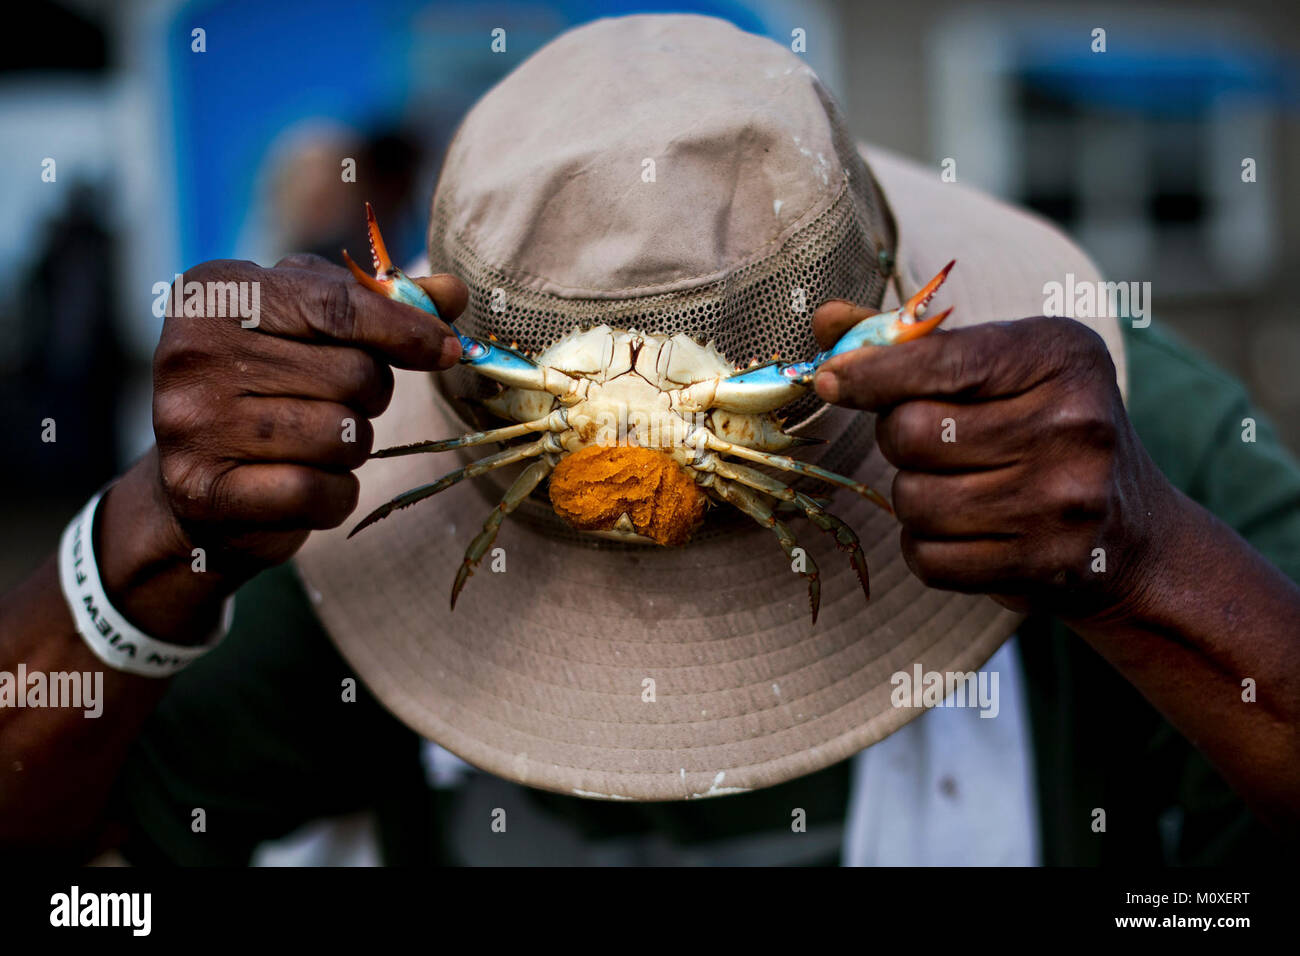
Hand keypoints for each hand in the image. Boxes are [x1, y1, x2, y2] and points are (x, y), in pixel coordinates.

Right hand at [98, 254, 465, 634]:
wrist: (196, 484)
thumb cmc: (270, 385)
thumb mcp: (316, 323)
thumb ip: (383, 304)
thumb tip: (453, 293)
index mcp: (218, 292)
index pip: (339, 305)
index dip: (408, 330)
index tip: (449, 349)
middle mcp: (192, 351)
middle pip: (353, 374)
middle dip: (371, 396)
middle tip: (341, 403)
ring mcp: (190, 423)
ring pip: (342, 436)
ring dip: (352, 447)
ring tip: (315, 443)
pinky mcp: (201, 490)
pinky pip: (318, 492)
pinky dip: (334, 495)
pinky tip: (306, 485)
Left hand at [811, 306, 1171, 620]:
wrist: (1129, 534)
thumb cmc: (1043, 429)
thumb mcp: (1000, 366)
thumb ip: (911, 341)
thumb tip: (825, 323)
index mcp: (1062, 356)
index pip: (941, 361)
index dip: (870, 372)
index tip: (830, 378)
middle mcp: (1074, 424)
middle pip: (910, 433)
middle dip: (899, 439)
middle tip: (930, 441)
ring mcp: (1063, 501)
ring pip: (912, 500)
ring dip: (913, 497)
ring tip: (956, 487)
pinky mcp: (1044, 566)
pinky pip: (928, 559)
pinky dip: (926, 548)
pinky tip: (965, 532)